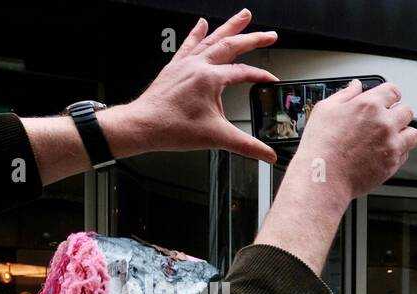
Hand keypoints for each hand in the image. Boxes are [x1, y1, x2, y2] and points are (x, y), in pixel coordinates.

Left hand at [106, 11, 279, 163]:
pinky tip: (202, 23)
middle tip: (270, 34)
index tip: (272, 81)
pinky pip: (189, 44)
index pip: (244, 72)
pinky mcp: (175, 67)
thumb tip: (267, 155)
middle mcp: (198, 66)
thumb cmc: (172, 127)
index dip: (261, 76)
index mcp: (210, 79)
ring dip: (230, 26)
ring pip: (212, 39)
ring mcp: (185, 64)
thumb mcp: (217, 138)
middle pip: (231, 45)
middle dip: (253, 38)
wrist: (144, 125)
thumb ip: (247, 146)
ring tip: (243, 16)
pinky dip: (197, 32)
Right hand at [290, 78, 416, 205]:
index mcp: (368, 105)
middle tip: (387, 119)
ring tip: (390, 136)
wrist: (324, 176)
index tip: (387, 99)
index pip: (393, 91)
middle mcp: (384, 123)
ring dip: (404, 133)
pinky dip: (399, 151)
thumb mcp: (325, 109)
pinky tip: (384, 151)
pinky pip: (406, 153)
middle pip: (407, 111)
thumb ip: (345, 94)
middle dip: (398, 113)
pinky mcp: (393, 163)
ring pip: (413, 134)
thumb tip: (356, 86)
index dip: (390, 95)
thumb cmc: (321, 145)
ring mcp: (391, 144)